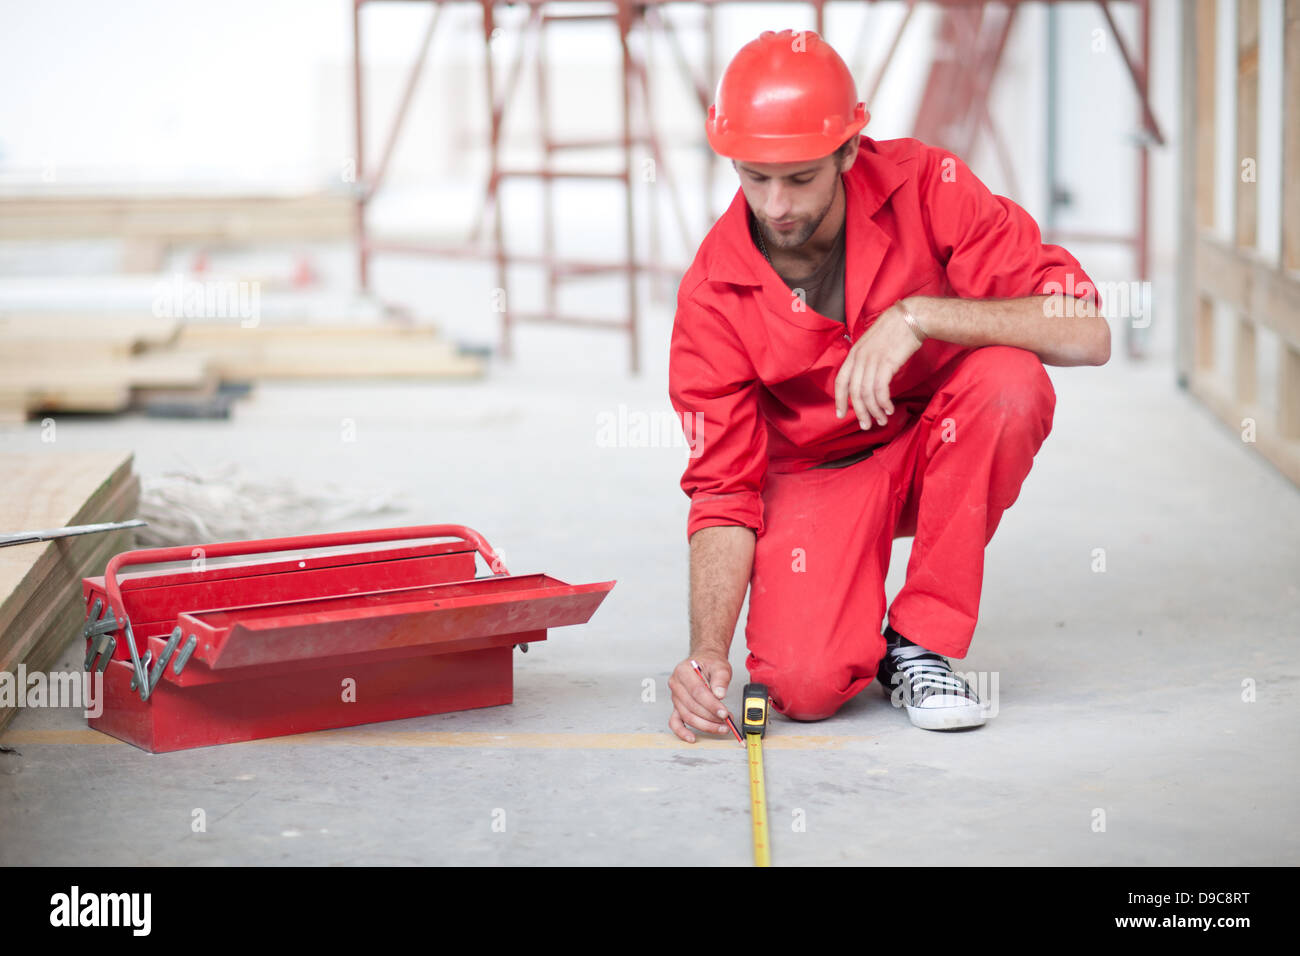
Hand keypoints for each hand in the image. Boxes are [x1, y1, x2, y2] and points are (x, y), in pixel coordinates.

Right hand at [667, 654, 732, 742]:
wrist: (705, 661)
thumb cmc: (710, 663)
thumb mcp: (720, 666)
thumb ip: (721, 679)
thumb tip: (719, 694)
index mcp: (683, 671)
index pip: (697, 691)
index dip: (711, 705)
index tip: (724, 713)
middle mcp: (676, 685)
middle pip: (692, 706)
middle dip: (711, 717)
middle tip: (727, 721)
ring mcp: (675, 697)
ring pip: (687, 716)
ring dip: (705, 725)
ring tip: (722, 727)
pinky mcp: (677, 707)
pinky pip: (675, 722)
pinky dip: (682, 732)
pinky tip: (692, 738)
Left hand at [834, 302, 924, 428]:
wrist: (912, 317)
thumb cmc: (896, 330)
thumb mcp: (873, 344)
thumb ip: (866, 361)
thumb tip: (867, 381)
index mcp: (854, 353)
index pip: (840, 381)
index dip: (839, 400)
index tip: (840, 414)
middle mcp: (860, 358)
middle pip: (854, 392)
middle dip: (859, 412)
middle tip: (866, 425)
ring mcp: (872, 361)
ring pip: (867, 394)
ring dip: (874, 411)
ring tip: (881, 420)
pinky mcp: (887, 364)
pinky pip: (880, 390)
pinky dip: (883, 403)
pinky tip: (889, 409)